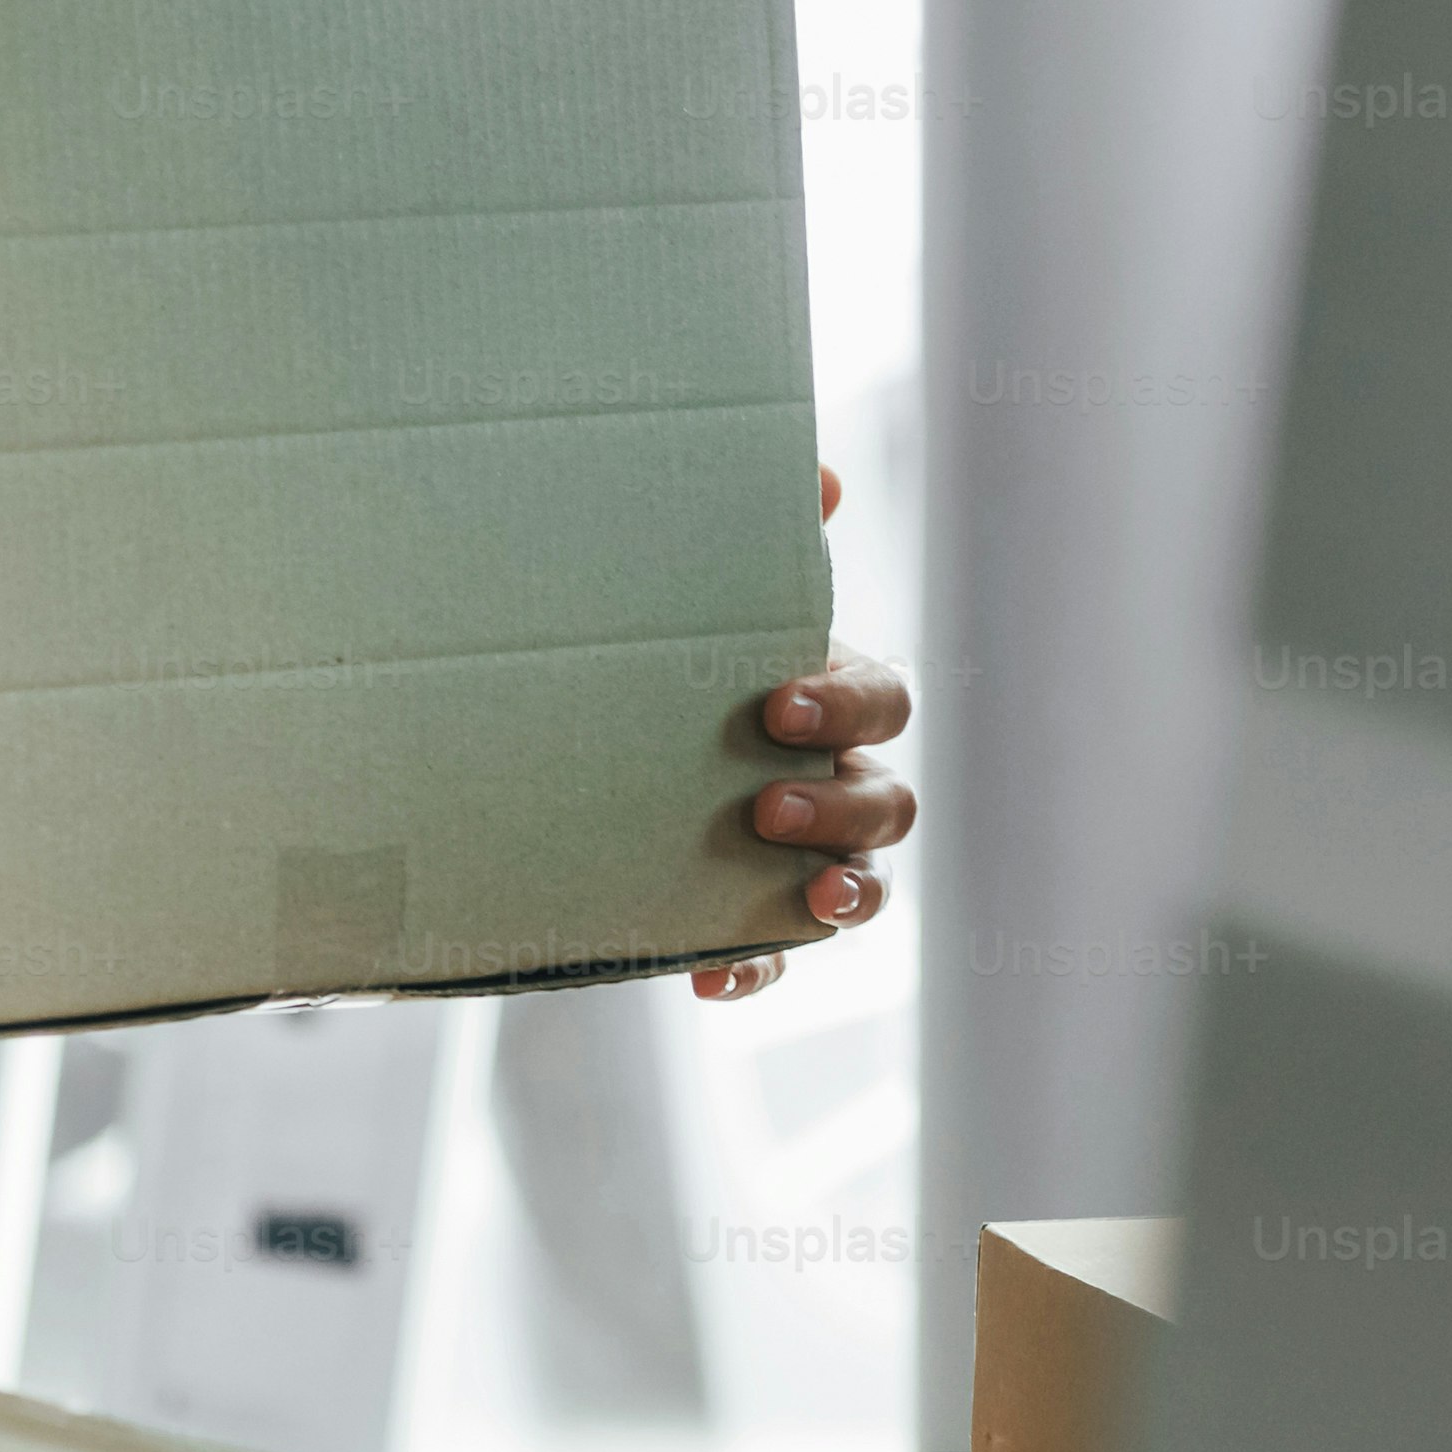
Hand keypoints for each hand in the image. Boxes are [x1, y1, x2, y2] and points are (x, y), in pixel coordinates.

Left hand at [701, 464, 910, 1002]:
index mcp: (825, 697)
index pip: (882, 699)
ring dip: (846, 890)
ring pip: (865, 882)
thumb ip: (750, 539)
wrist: (560, 751)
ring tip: (809, 899)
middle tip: (768, 805)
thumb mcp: (686, 596)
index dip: (846, 702)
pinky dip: (756, 969)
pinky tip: (709, 978)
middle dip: (842, 802)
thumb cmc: (653, 657)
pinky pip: (778, 957)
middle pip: (890, 802)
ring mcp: (799, 855)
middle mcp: (830, 776)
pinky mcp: (749, 919)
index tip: (775, 706)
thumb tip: (823, 472)